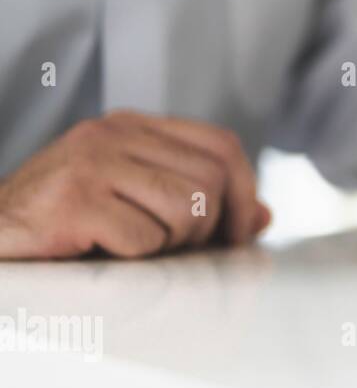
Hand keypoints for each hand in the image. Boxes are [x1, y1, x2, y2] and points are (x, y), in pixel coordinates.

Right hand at [0, 110, 270, 259]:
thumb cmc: (61, 229)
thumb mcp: (135, 204)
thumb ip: (198, 204)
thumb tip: (264, 217)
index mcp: (131, 127)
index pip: (220, 144)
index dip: (246, 191)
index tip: (240, 233)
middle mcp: (113, 134)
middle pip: (212, 179)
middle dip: (208, 227)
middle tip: (180, 251)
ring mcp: (92, 163)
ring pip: (187, 207)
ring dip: (171, 244)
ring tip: (132, 250)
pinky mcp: (75, 201)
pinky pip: (146, 239)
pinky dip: (135, 260)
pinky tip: (101, 255)